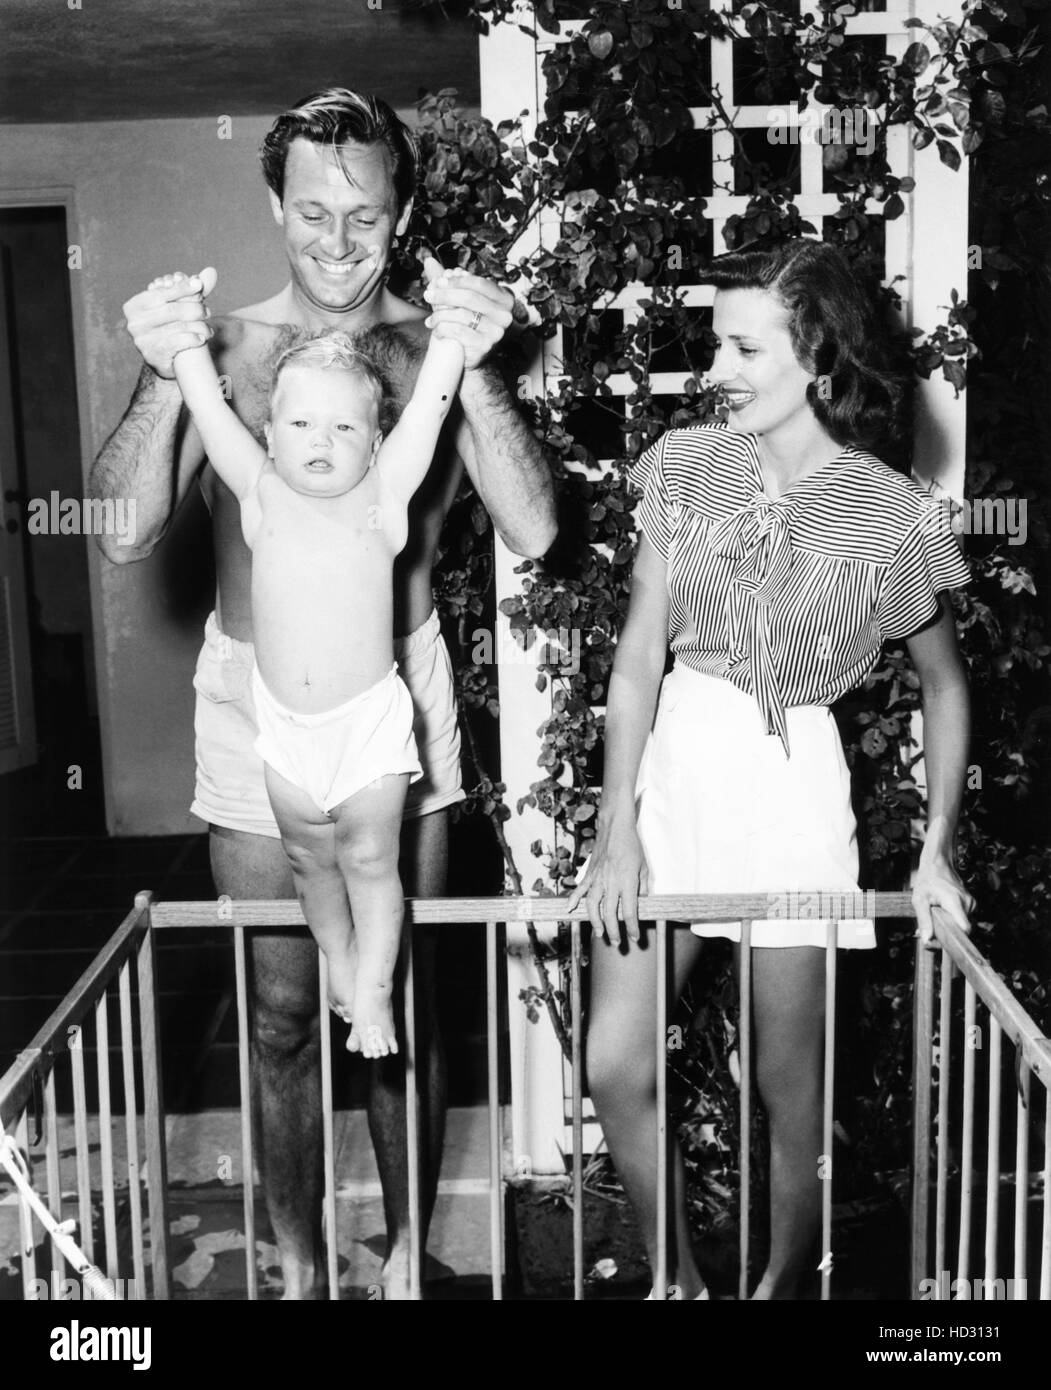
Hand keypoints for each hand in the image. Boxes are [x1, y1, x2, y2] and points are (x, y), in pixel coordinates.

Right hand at [123, 266, 217, 378]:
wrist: (163, 360)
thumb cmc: (169, 327)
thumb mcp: (175, 306)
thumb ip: (191, 290)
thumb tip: (211, 271)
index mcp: (134, 305)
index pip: (162, 293)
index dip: (182, 288)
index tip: (199, 284)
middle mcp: (134, 322)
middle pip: (172, 310)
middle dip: (194, 308)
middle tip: (207, 311)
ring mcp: (141, 340)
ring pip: (178, 327)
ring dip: (198, 326)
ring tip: (209, 328)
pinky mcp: (153, 355)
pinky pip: (178, 342)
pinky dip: (193, 339)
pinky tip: (202, 338)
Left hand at [420, 256, 513, 370]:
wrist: (470, 355)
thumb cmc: (466, 324)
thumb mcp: (461, 301)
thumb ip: (447, 281)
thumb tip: (428, 260)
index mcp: (504, 299)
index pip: (479, 283)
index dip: (457, 281)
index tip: (438, 281)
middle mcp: (505, 315)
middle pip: (470, 298)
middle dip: (445, 295)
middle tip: (428, 295)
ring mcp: (497, 332)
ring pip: (462, 315)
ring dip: (440, 315)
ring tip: (430, 318)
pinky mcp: (485, 346)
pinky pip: (458, 331)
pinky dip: (443, 329)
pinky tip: (435, 330)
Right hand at [565, 818, 650, 944]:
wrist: (615, 827)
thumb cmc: (632, 846)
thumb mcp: (644, 867)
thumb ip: (643, 886)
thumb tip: (641, 902)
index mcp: (627, 882)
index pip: (629, 911)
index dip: (632, 927)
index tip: (635, 938)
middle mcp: (611, 882)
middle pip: (610, 913)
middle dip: (614, 931)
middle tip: (616, 942)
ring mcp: (597, 878)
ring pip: (593, 906)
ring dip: (595, 921)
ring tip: (599, 933)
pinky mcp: (589, 873)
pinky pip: (580, 889)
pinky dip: (573, 900)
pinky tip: (569, 910)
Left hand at [912, 854, 974, 949]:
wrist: (937, 864)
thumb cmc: (927, 880)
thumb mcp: (920, 900)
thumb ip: (924, 920)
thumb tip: (927, 940)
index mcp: (956, 902)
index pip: (965, 930)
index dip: (955, 939)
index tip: (942, 942)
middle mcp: (968, 903)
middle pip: (963, 929)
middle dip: (948, 933)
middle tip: (932, 930)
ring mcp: (971, 903)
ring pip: (963, 924)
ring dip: (950, 926)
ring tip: (936, 917)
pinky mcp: (971, 903)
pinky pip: (964, 918)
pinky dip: (953, 919)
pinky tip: (943, 913)